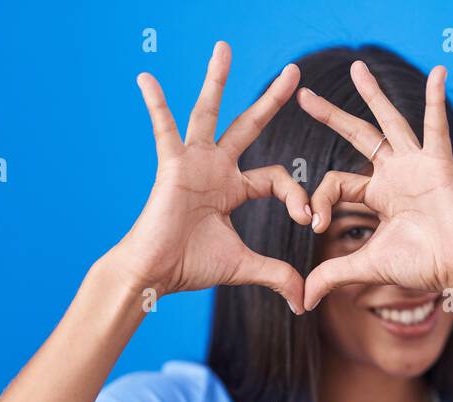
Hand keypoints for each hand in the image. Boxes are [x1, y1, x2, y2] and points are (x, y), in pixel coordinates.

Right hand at [114, 41, 310, 311]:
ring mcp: (193, 163)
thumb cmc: (193, 266)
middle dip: (272, 100)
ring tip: (224, 48)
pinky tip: (145, 77)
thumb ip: (277, 275)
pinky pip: (163, 129)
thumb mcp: (244, 267)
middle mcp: (216, 169)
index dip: (297, 195)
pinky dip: (155, 104)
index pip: (276, 178)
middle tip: (293, 72)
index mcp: (233, 189)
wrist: (157, 274)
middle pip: (250, 126)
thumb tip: (305, 303)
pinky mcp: (172, 166)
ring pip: (209, 114)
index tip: (307, 219)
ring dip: (217, 81)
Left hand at [297, 61, 452, 311]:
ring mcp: (416, 165)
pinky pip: (436, 127)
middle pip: (357, 136)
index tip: (314, 224)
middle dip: (330, 115)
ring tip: (357, 67)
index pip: (336, 182)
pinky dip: (437, 99)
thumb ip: (334, 274)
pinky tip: (437, 72)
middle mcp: (395, 173)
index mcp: (377, 194)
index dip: (319, 200)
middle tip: (302, 95)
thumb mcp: (367, 266)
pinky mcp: (438, 164)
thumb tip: (304, 298)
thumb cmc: (422, 266)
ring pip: (389, 121)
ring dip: (373, 94)